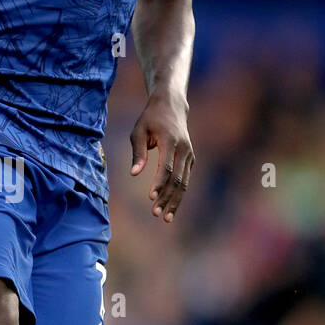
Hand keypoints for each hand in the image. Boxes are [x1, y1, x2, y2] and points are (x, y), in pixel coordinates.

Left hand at [130, 90, 193, 221]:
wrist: (172, 106)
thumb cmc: (150, 118)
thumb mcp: (138, 131)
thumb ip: (138, 153)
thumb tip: (134, 174)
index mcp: (170, 141)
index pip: (166, 167)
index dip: (159, 184)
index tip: (151, 198)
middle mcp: (183, 149)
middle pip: (177, 179)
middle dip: (167, 198)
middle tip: (156, 214)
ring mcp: (189, 154)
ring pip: (183, 182)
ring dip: (174, 200)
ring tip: (165, 217)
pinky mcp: (190, 159)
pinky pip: (185, 179)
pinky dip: (178, 194)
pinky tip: (171, 206)